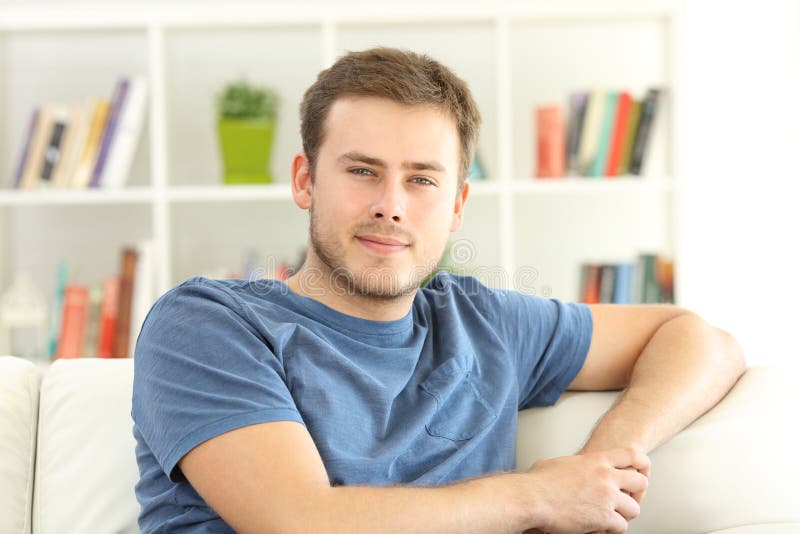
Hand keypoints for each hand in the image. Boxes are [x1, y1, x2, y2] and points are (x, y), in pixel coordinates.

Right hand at [522, 447, 649, 533]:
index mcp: (595, 460)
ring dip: (623, 515)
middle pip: (640, 482)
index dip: (641, 464)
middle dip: (637, 494)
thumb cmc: (536, 483)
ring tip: (610, 518)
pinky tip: (600, 528)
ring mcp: (607, 497)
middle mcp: (605, 476)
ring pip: (634, 509)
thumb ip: (567, 465)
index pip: (631, 455)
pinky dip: (612, 530)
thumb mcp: (555, 464)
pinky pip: (621, 526)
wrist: (531, 498)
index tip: (641, 472)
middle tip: (628, 500)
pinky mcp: (604, 517)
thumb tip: (555, 468)